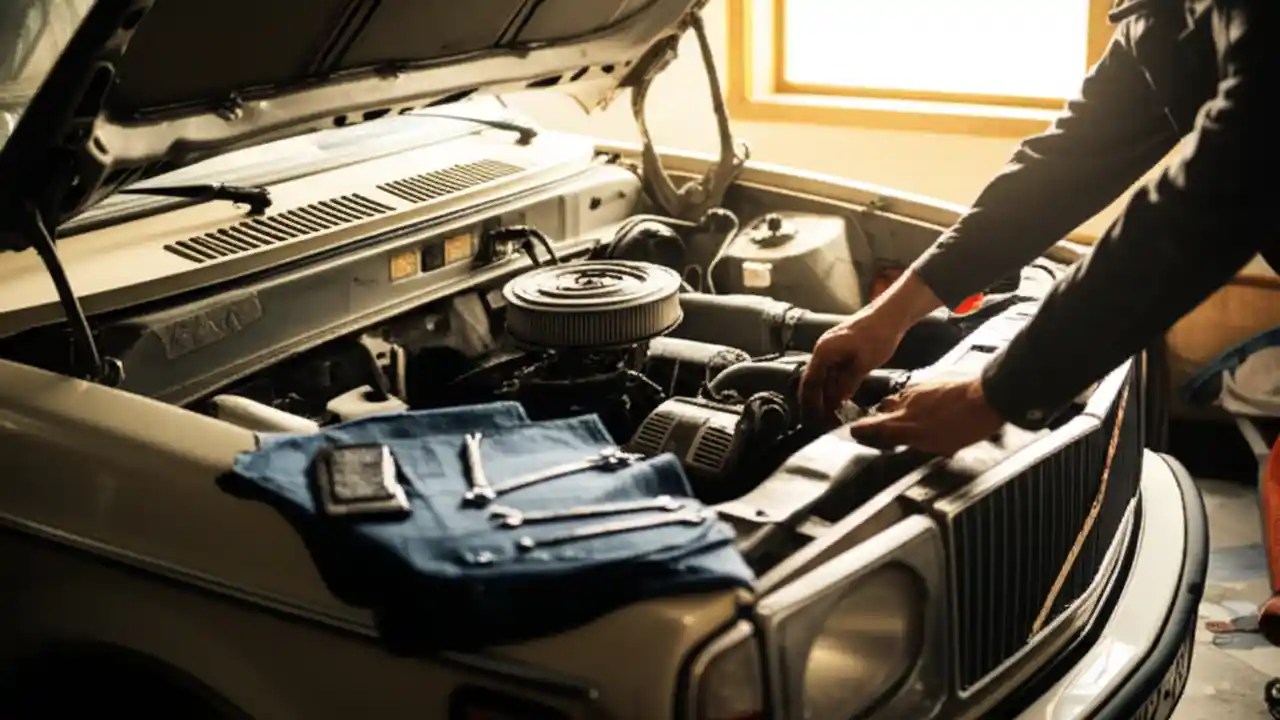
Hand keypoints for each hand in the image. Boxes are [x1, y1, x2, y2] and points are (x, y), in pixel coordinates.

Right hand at [799, 270, 942, 426]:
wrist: (890, 315)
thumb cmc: (877, 334)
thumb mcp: (864, 364)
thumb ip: (848, 383)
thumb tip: (838, 401)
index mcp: (824, 352)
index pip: (810, 382)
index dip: (811, 402)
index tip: (814, 418)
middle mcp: (823, 350)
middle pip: (813, 380)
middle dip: (816, 401)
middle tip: (822, 420)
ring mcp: (831, 349)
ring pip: (823, 377)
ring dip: (827, 395)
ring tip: (832, 413)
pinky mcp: (840, 350)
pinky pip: (832, 371)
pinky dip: (835, 385)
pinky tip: (841, 398)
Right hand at [847, 377, 1004, 455]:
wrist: (991, 397)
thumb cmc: (966, 422)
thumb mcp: (933, 443)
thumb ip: (909, 441)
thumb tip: (890, 439)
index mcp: (905, 417)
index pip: (872, 424)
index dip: (862, 429)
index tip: (854, 432)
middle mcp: (910, 400)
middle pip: (886, 407)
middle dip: (881, 416)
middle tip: (883, 426)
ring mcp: (925, 388)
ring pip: (904, 398)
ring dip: (903, 408)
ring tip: (912, 419)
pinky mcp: (940, 380)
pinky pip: (922, 392)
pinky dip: (922, 401)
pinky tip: (936, 409)